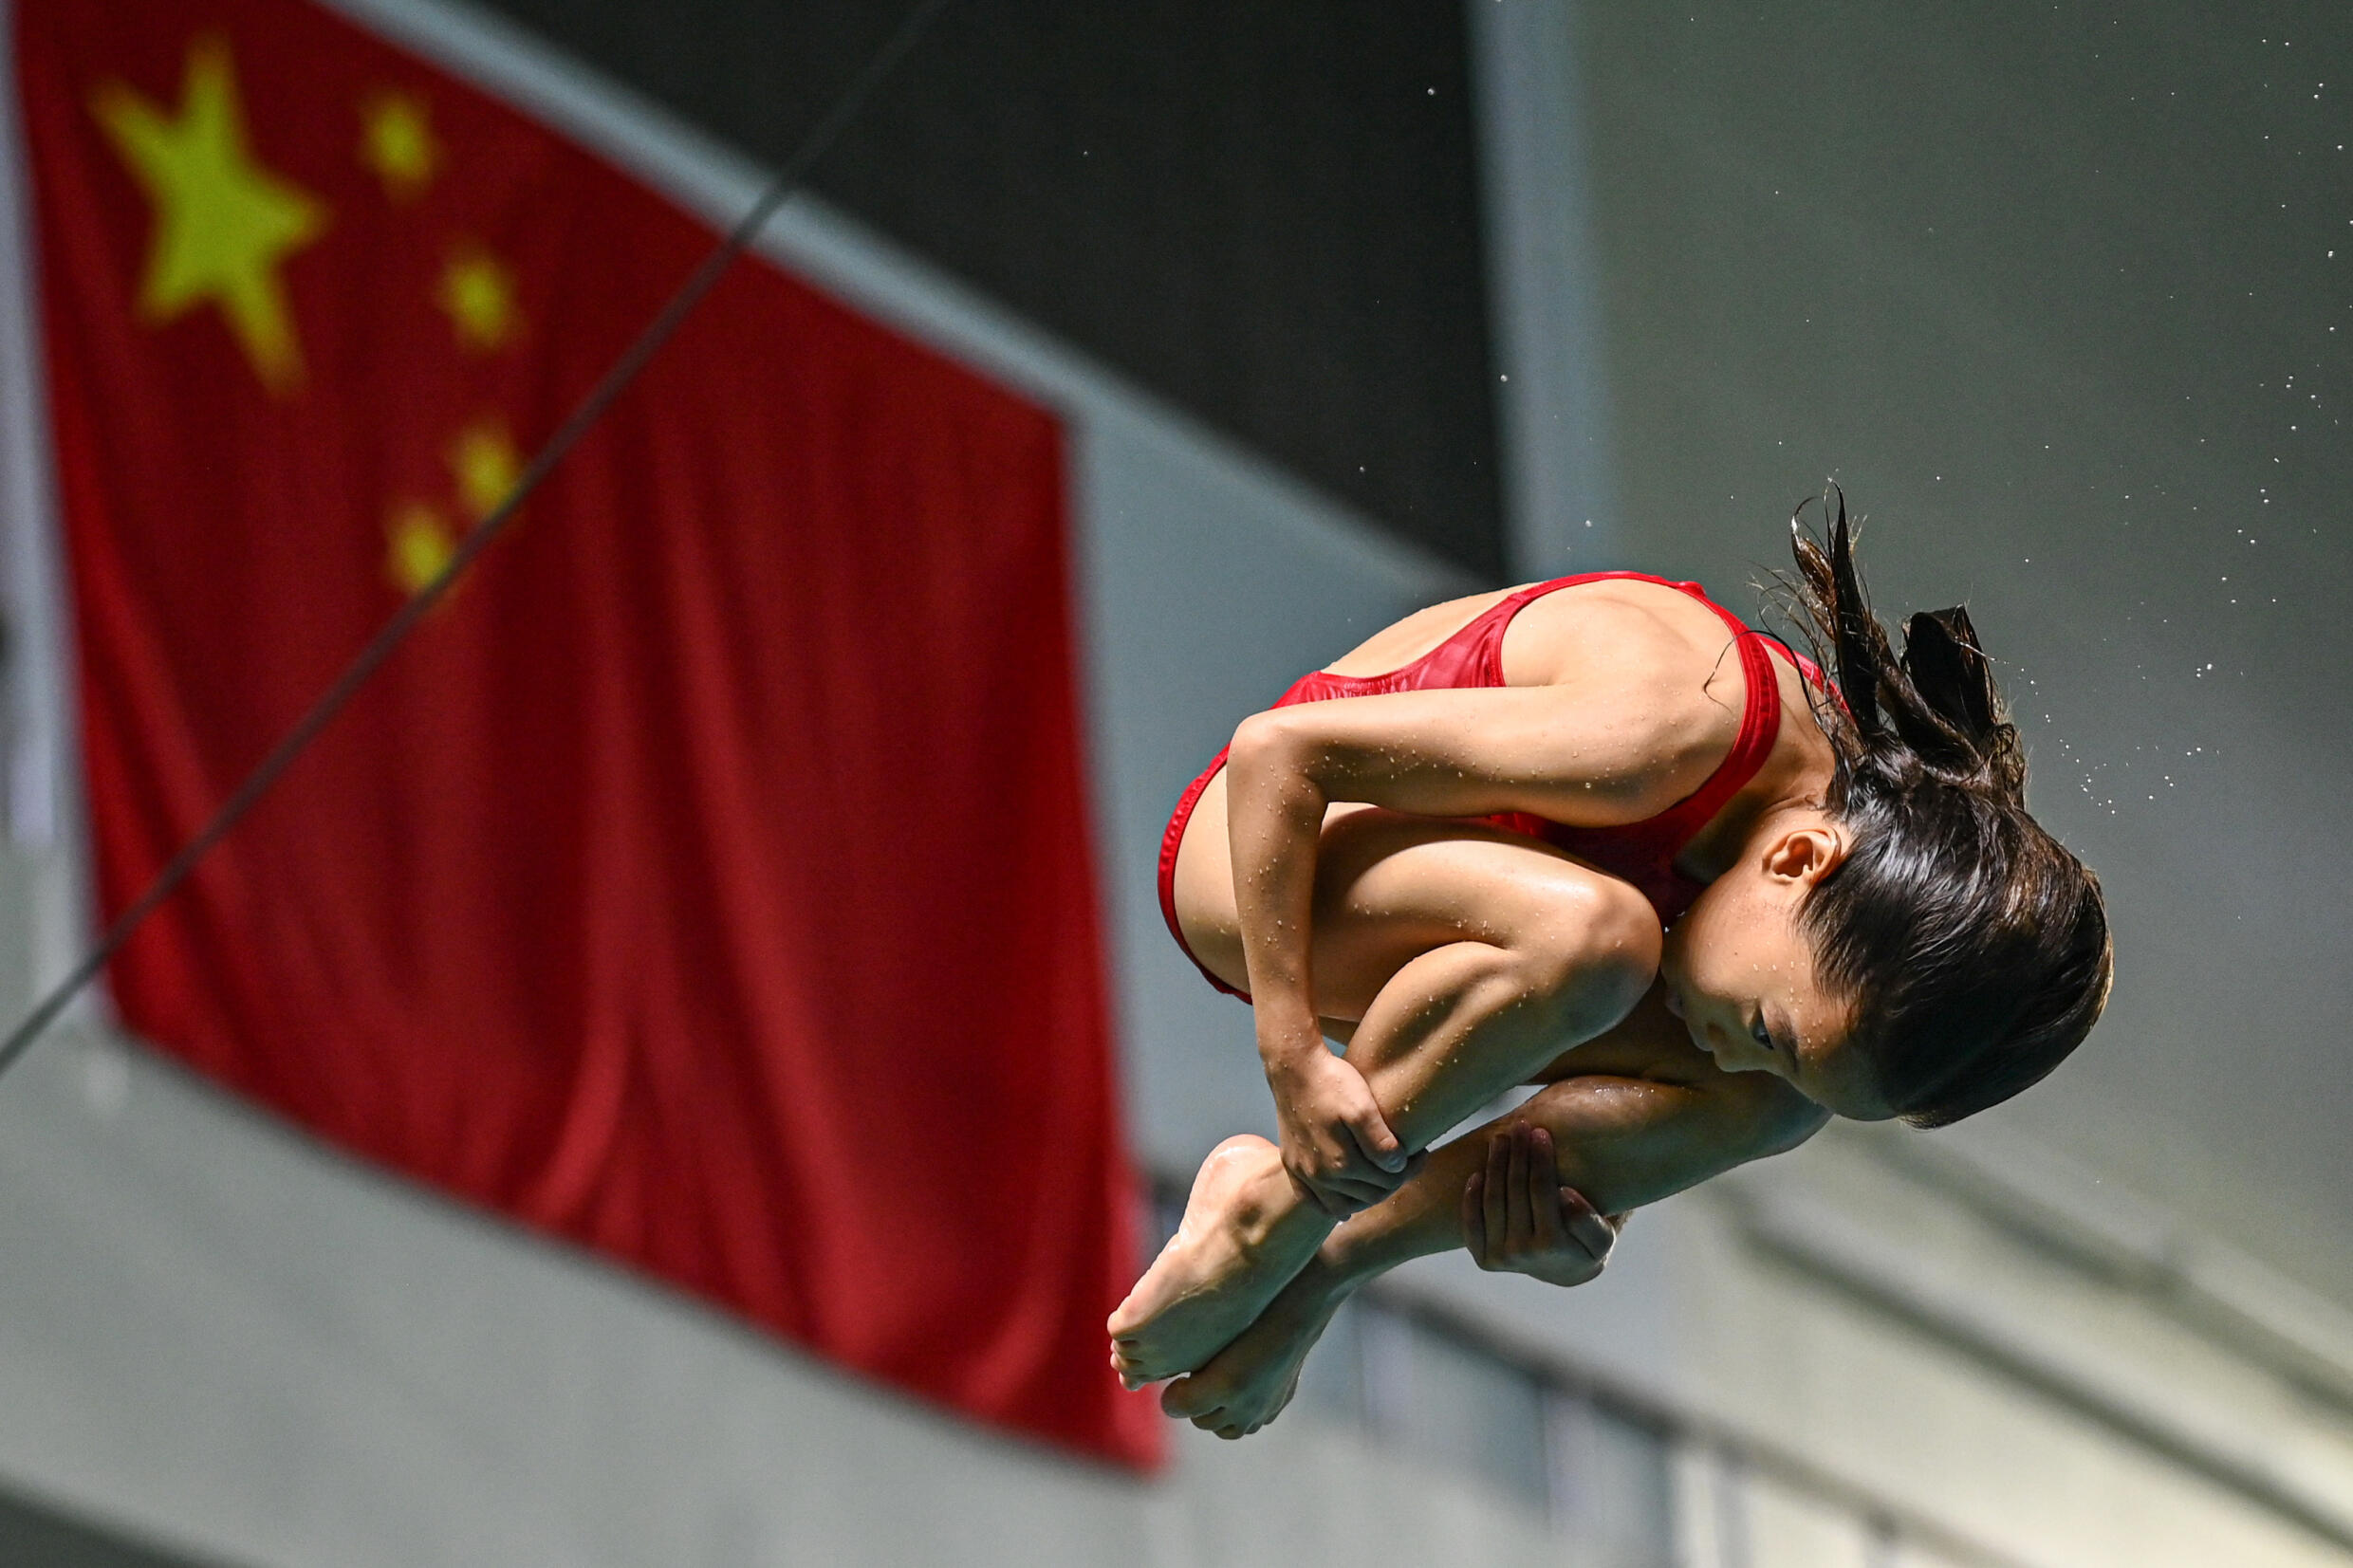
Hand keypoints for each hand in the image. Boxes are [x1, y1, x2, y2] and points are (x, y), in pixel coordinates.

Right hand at [1264, 1045, 1414, 1217]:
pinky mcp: (1292, 1165)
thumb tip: (1396, 1168)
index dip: (1409, 1170)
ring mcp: (1303, 1172)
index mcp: (1341, 1164)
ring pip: (1344, 1204)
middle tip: (1408, 1161)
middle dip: (1393, 1181)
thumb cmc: (1332, 1082)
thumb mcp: (1364, 1108)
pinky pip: (1312, 1201)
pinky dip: (1331, 1206)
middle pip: (1369, 1196)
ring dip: (1367, 1195)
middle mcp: (1320, 1176)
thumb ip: (1381, 1145)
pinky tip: (1345, 1205)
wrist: (1294, 1067)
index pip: (1388, 1183)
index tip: (1420, 1152)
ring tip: (1382, 1175)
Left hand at [1460, 1124, 1621, 1286]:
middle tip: (1520, 1126)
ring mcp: (1499, 1258)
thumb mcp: (1602, 1236)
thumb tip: (1563, 1194)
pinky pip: (1471, 1223)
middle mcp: (1521, 1254)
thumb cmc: (1587, 1245)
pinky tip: (1477, 1172)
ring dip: (1494, 1165)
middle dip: (1517, 1154)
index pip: (1541, 1190)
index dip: (1540, 1159)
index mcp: (1552, 1246)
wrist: (1566, 1271)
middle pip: (1514, 1191)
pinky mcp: (1483, 1258)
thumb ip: (1587, 1219)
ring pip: (1492, 1201)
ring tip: (1500, 1139)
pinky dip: (1471, 1197)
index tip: (1541, 1132)